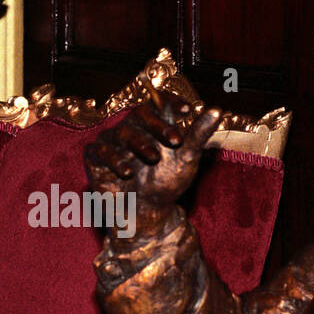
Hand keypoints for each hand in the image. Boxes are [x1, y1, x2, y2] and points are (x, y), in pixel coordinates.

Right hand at [84, 96, 221, 246]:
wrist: (148, 212)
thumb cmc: (167, 183)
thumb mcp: (187, 158)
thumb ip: (198, 134)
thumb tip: (217, 110)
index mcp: (152, 124)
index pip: (157, 102)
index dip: (170, 101)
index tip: (187, 110)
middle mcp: (131, 129)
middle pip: (139, 114)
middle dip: (157, 126)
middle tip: (176, 141)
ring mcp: (112, 143)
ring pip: (120, 132)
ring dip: (138, 143)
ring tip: (155, 158)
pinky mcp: (96, 158)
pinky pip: (99, 150)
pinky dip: (113, 158)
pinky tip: (127, 171)